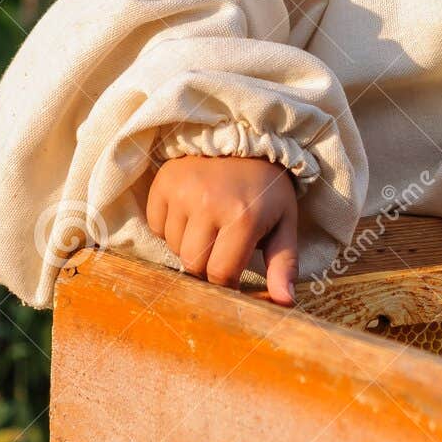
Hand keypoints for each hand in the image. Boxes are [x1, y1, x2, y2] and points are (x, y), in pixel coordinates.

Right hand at [145, 154, 298, 304]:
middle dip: (207, 263)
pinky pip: (156, 224)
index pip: (220, 274)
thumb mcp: (284, 222)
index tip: (233, 273)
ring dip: (187, 244)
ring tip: (208, 224)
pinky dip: (169, 226)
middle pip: (193, 263)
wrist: (247, 138)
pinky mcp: (165, 181)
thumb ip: (284, 264)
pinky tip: (190, 211)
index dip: (227, 281)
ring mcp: (183, 191)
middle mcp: (209, 204)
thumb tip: (284, 303)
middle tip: (221, 244)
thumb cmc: (267, 188)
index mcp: (243, 218)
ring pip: (172, 246)